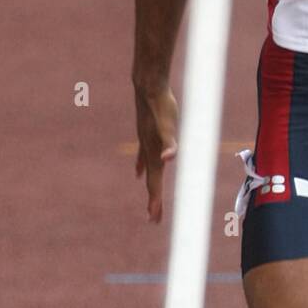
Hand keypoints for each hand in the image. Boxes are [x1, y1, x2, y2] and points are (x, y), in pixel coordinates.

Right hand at [134, 83, 178, 221]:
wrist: (148, 87)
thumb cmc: (161, 106)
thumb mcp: (169, 127)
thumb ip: (169, 144)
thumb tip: (168, 158)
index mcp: (154, 153)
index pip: (155, 183)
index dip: (155, 201)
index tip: (154, 219)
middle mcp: (149, 152)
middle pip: (152, 181)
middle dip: (153, 201)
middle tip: (153, 219)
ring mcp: (146, 144)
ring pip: (147, 171)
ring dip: (150, 187)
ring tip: (150, 202)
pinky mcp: (146, 136)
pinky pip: (143, 157)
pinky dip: (142, 167)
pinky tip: (138, 173)